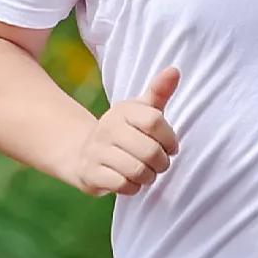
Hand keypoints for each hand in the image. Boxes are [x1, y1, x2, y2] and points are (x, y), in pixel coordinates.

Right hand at [73, 66, 180, 197]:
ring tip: (147, 173)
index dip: (169, 138)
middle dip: (162, 163)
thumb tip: (175, 70)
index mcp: (123, 110)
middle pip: (150, 151)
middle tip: (160, 164)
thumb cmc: (124, 132)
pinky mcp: (91, 173)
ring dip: (149, 177)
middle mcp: (108, 128)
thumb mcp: (140, 110)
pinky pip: (123, 185)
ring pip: (137, 171)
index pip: (154, 121)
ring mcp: (97, 151)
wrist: (82, 153)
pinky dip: (133, 187)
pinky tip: (131, 182)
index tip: (171, 147)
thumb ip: (159, 92)